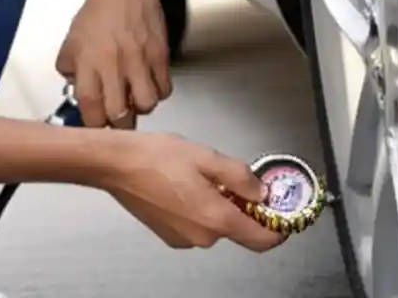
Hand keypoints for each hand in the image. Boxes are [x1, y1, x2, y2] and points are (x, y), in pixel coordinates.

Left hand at [58, 0, 172, 127]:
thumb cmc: (97, 14)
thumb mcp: (71, 41)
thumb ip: (70, 70)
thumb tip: (77, 91)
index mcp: (88, 62)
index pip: (91, 107)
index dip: (94, 123)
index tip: (95, 123)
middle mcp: (114, 65)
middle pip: (120, 115)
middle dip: (117, 124)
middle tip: (116, 117)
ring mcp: (140, 61)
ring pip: (146, 105)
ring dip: (140, 107)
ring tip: (133, 98)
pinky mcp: (161, 56)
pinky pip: (164, 90)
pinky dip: (158, 92)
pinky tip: (148, 83)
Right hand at [101, 132, 286, 251]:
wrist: (116, 165)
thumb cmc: (157, 157)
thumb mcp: (207, 157)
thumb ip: (240, 177)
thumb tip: (261, 193)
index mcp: (217, 219)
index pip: (262, 239)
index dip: (278, 229)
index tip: (281, 213)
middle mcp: (202, 237)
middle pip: (238, 230)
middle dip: (241, 207)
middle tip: (233, 179)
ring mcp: (184, 239)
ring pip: (216, 226)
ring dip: (218, 206)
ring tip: (201, 177)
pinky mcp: (169, 235)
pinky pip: (196, 226)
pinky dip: (199, 210)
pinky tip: (185, 186)